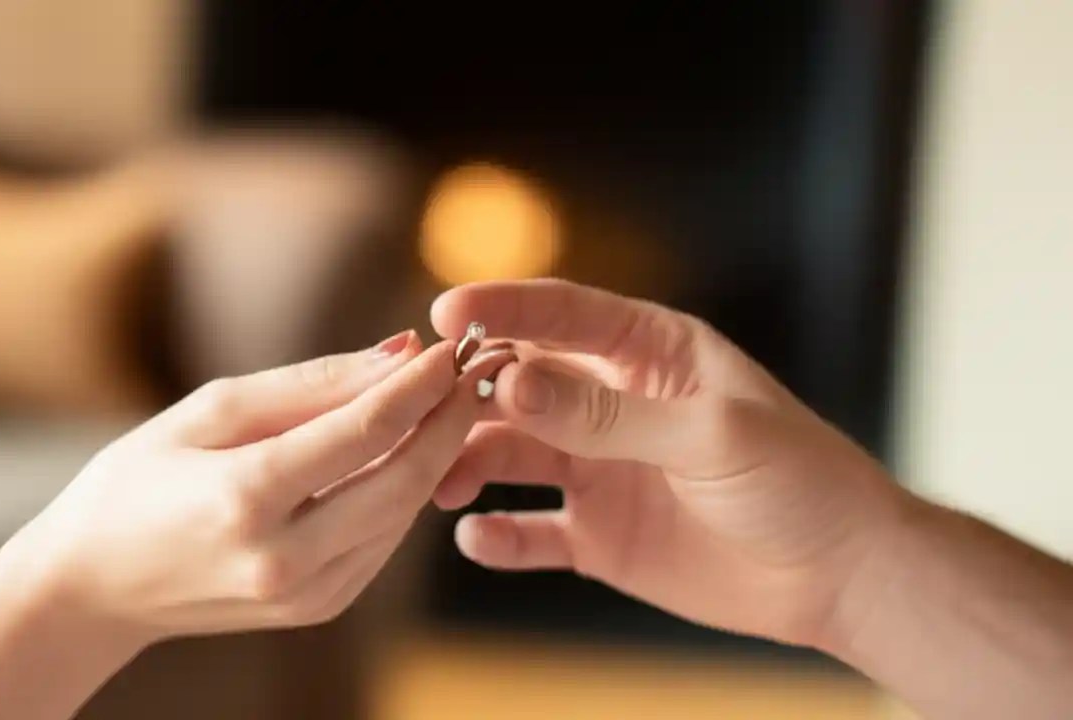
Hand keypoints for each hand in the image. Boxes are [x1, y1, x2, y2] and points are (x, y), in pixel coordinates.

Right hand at [8, 331, 513, 643]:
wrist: (93, 587)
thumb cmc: (137, 481)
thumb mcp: (210, 411)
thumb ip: (310, 383)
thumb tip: (401, 350)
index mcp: (245, 499)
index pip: (366, 430)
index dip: (421, 382)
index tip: (456, 342)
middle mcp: (284, 558)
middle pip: (405, 477)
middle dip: (451, 417)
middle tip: (480, 365)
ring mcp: (306, 595)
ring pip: (405, 511)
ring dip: (439, 451)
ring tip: (456, 395)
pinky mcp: (319, 609)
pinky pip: (384, 539)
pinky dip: (405, 490)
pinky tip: (412, 446)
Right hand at [430, 280, 911, 647]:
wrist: (838, 574)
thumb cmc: (798, 479)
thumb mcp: (711, 435)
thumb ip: (609, 415)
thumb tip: (512, 386)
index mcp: (648, 352)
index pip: (562, 315)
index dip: (503, 308)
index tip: (446, 311)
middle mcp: (612, 404)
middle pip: (520, 382)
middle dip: (470, 391)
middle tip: (425, 409)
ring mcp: (600, 468)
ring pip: (511, 453)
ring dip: (469, 462)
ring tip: (442, 483)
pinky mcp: (597, 534)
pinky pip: (531, 530)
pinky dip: (499, 535)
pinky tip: (478, 537)